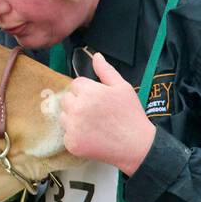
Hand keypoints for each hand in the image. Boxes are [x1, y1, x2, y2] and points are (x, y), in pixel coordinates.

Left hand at [58, 52, 156, 174]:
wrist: (136, 145)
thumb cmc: (130, 115)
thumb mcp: (123, 87)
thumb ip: (106, 70)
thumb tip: (95, 56)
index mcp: (88, 92)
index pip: (75, 84)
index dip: (86, 91)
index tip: (97, 100)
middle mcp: (77, 108)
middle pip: (66, 99)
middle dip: (78, 103)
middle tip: (95, 113)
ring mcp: (73, 127)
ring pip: (64, 117)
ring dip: (74, 119)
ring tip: (93, 125)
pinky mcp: (72, 143)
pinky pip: (67, 135)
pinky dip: (76, 136)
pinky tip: (91, 136)